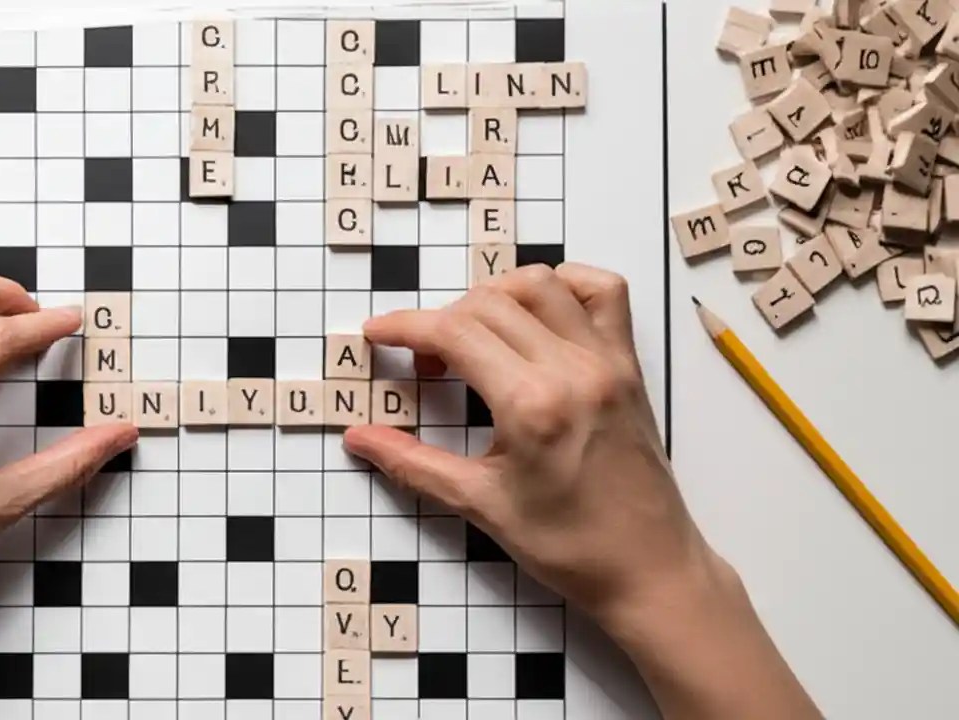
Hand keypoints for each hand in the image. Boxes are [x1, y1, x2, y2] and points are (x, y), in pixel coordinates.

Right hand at [344, 264, 818, 718]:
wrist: (649, 569)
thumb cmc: (570, 546)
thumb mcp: (480, 505)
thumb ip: (413, 464)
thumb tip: (361, 438)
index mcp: (532, 405)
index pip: (455, 332)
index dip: (405, 325)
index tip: (377, 332)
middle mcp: (573, 370)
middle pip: (489, 303)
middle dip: (442, 319)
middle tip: (423, 359)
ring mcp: (607, 362)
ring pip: (542, 284)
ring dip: (495, 294)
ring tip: (474, 333)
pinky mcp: (629, 365)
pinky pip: (603, 292)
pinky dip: (564, 285)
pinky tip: (536, 313)